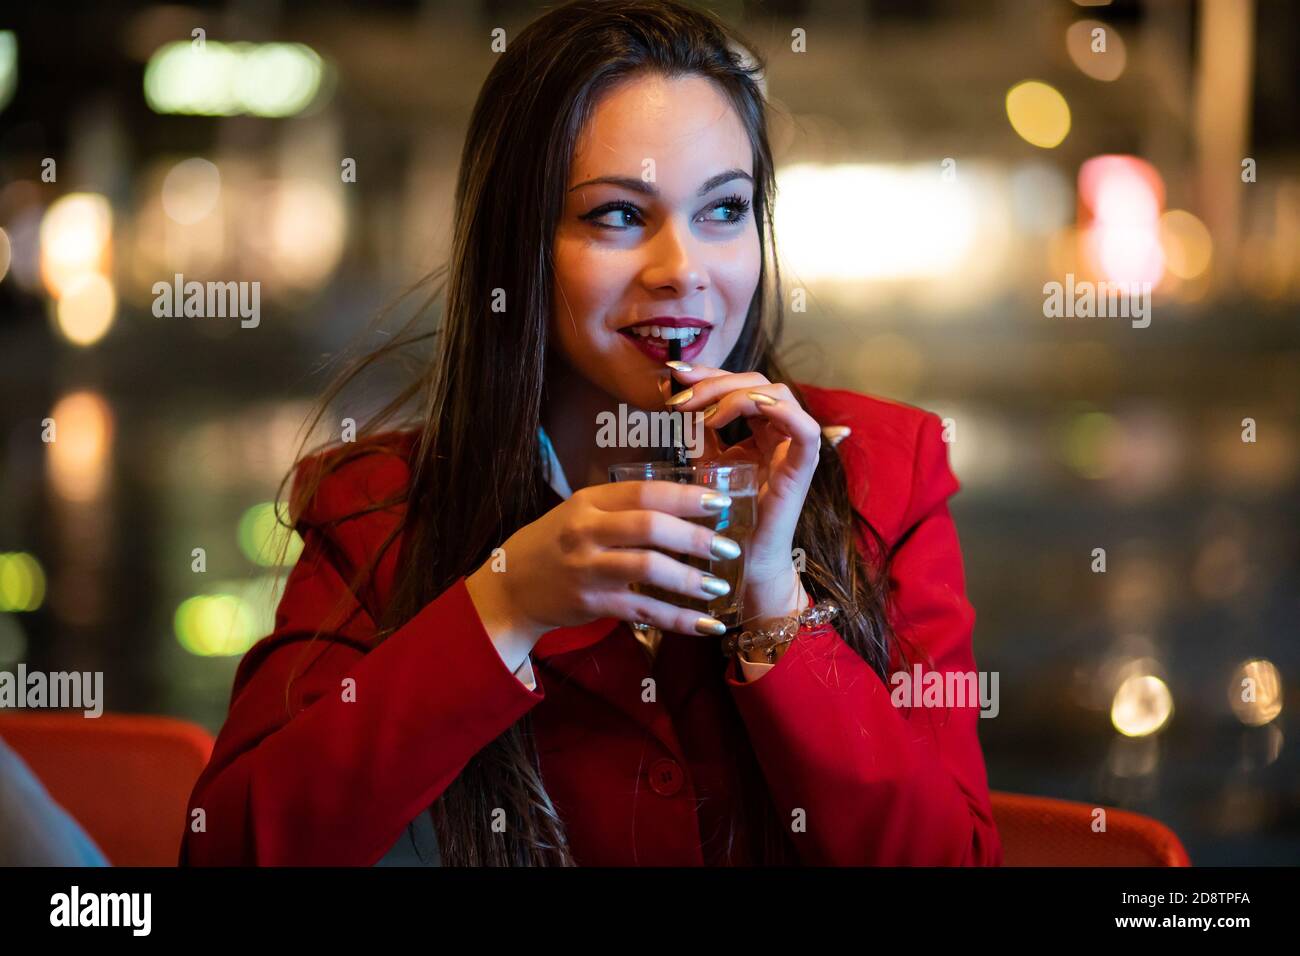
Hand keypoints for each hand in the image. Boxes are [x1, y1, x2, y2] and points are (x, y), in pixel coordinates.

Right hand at [465, 479, 745, 653]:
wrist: (511, 588)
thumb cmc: (555, 544)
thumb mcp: (580, 512)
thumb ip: (623, 507)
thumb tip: (685, 502)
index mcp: (589, 502)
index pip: (644, 492)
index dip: (686, 496)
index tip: (720, 503)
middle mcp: (587, 532)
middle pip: (649, 527)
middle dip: (695, 537)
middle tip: (729, 547)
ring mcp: (588, 569)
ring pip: (648, 569)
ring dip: (690, 579)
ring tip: (719, 585)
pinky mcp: (592, 604)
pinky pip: (643, 611)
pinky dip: (679, 620)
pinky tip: (707, 625)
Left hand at [659, 362, 820, 620]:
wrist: (739, 562)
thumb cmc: (722, 517)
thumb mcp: (703, 464)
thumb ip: (695, 431)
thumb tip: (672, 395)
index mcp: (759, 427)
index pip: (738, 383)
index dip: (707, 373)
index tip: (672, 376)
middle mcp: (780, 431)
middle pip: (755, 381)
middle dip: (714, 383)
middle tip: (680, 399)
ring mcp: (795, 447)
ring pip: (776, 393)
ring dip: (735, 395)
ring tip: (702, 415)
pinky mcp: (804, 467)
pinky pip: (805, 428)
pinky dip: (777, 411)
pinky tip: (743, 411)